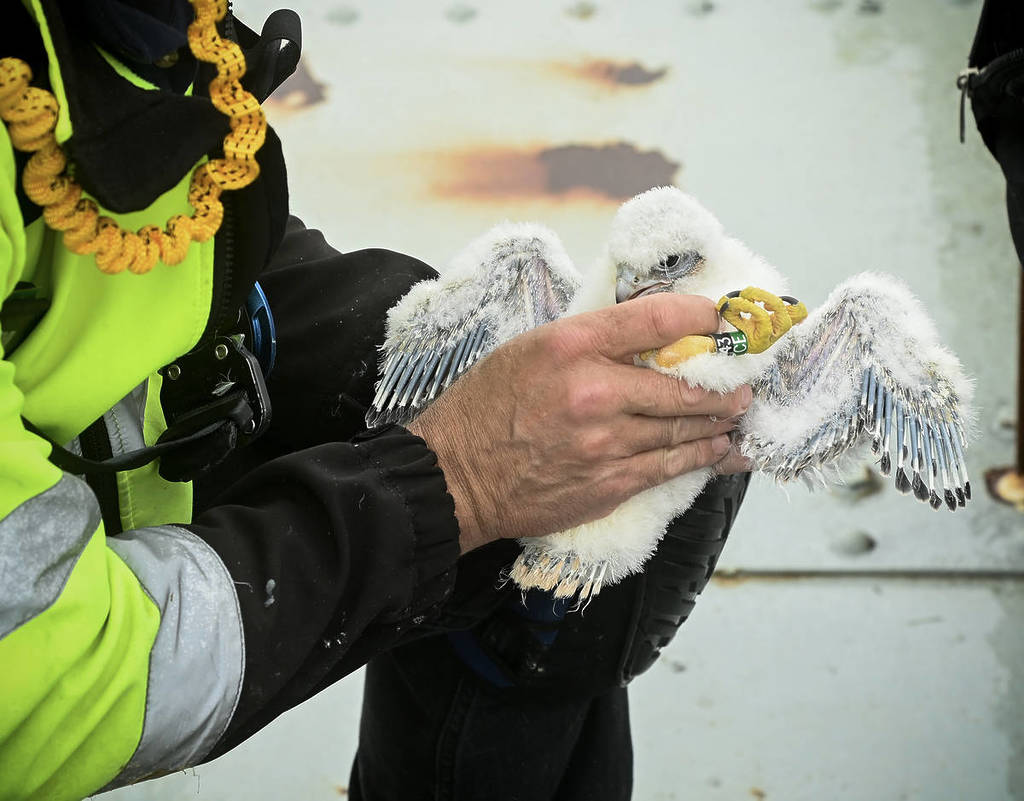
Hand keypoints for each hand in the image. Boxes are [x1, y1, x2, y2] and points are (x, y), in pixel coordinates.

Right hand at [408, 294, 751, 552]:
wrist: (455, 478)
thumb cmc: (484, 409)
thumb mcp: (528, 350)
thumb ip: (588, 341)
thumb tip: (642, 335)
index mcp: (571, 345)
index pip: (656, 318)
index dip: (700, 317)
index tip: (718, 321)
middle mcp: (595, 391)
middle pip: (684, 383)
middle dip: (723, 384)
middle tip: (743, 383)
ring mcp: (605, 442)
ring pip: (684, 430)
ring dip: (718, 422)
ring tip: (736, 415)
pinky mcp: (609, 483)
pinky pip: (669, 468)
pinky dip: (700, 457)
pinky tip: (716, 450)